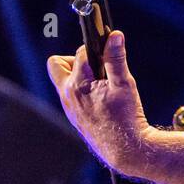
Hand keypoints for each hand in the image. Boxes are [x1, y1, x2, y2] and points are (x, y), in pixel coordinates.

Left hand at [46, 30, 151, 174]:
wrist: (123, 148)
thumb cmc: (125, 116)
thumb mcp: (124, 84)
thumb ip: (116, 58)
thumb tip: (114, 35)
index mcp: (77, 84)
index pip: (80, 53)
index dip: (97, 48)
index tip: (109, 49)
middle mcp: (66, 94)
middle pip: (58, 64)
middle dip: (74, 59)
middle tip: (97, 66)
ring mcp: (68, 106)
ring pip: (65, 80)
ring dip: (80, 75)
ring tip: (102, 83)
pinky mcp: (73, 115)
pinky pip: (71, 95)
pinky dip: (83, 90)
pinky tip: (101, 98)